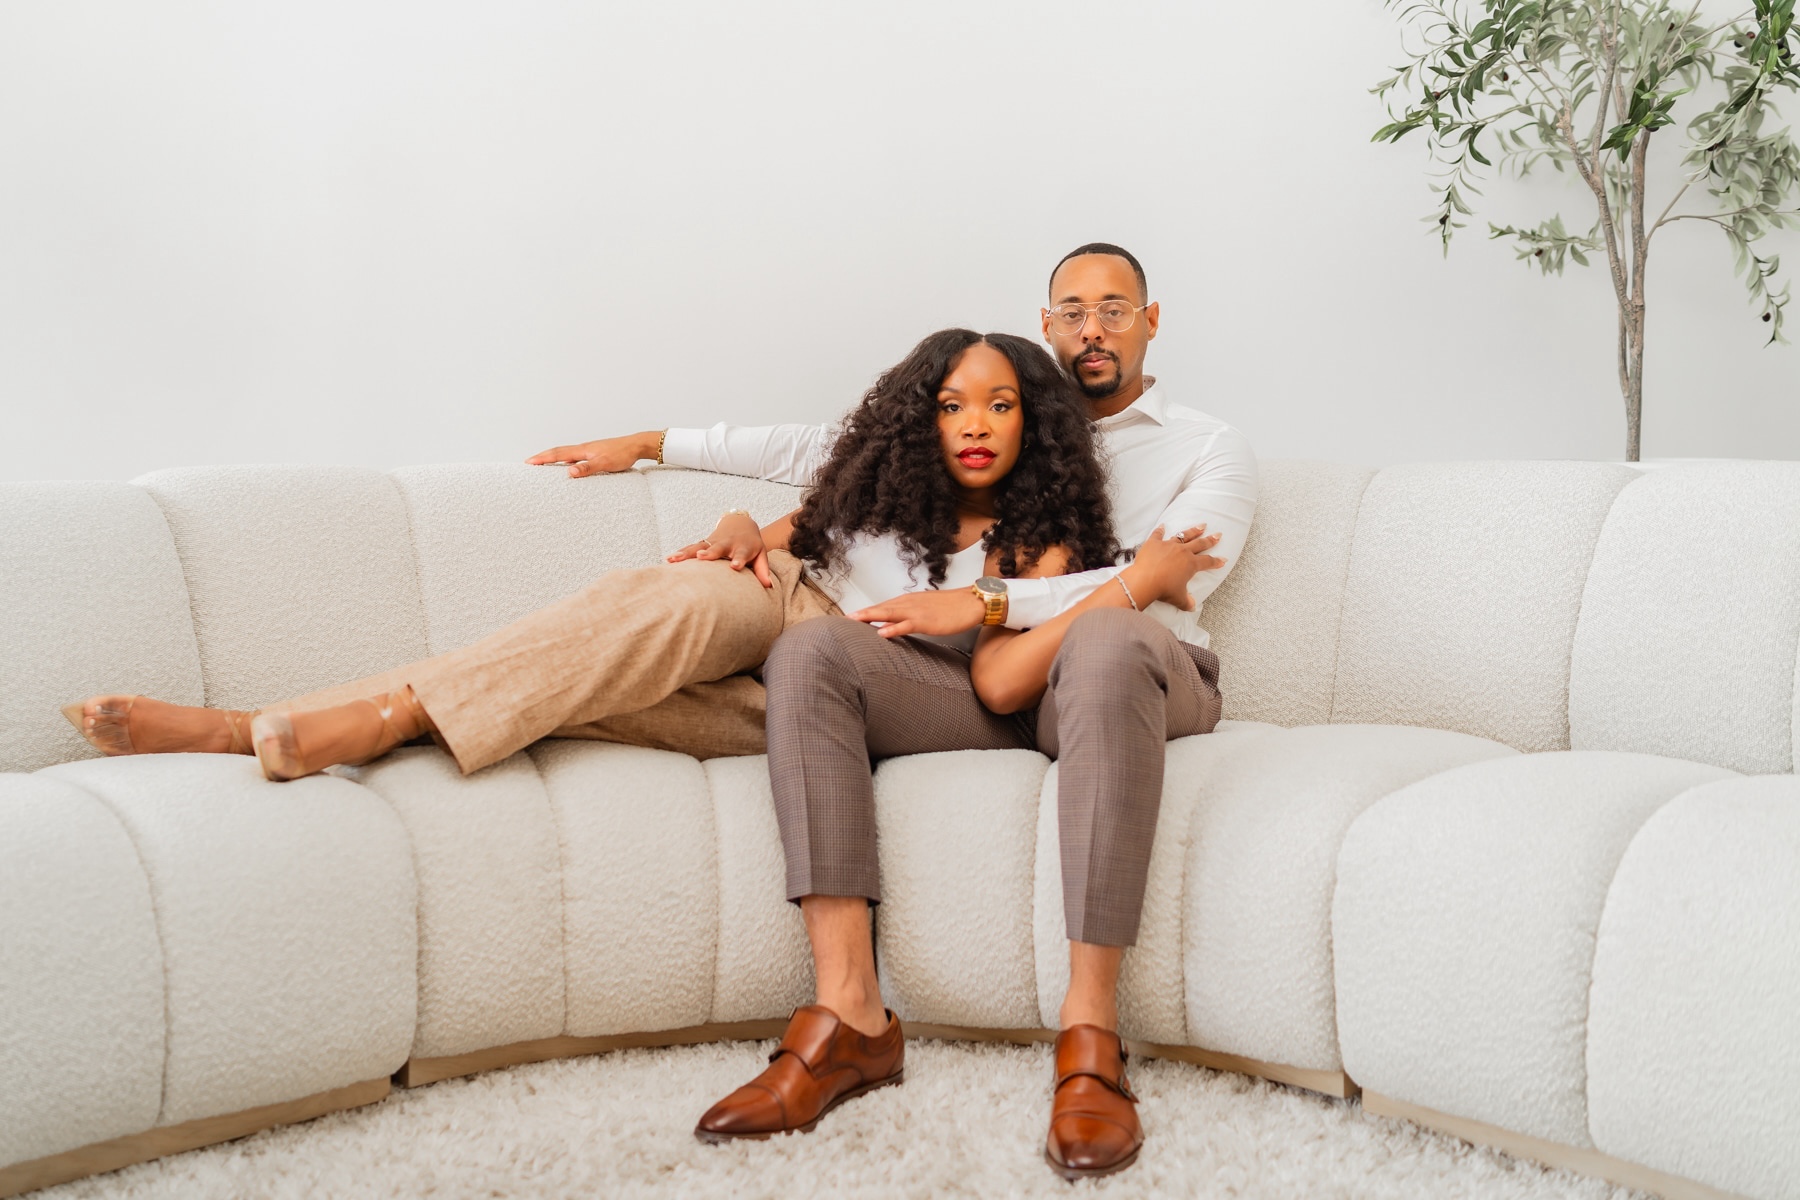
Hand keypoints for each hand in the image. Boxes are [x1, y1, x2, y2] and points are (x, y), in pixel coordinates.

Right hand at [526, 431, 661, 477]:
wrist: (636, 445)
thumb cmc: (622, 453)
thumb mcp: (604, 463)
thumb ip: (587, 468)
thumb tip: (568, 472)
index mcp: (582, 449)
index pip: (557, 454)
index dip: (542, 458)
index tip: (528, 462)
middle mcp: (583, 448)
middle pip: (558, 452)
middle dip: (543, 457)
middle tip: (529, 462)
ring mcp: (589, 450)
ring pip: (566, 454)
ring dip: (553, 458)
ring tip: (542, 463)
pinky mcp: (595, 453)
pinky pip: (575, 457)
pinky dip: (565, 460)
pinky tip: (567, 466)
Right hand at [667, 513, 773, 586]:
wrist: (740, 524)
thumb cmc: (751, 545)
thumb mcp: (760, 554)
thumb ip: (762, 570)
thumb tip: (768, 586)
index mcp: (742, 547)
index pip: (741, 555)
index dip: (738, 560)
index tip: (735, 567)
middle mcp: (726, 544)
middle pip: (717, 548)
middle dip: (710, 553)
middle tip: (702, 557)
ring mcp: (713, 542)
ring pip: (699, 547)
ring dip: (687, 553)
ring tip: (675, 559)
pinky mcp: (703, 543)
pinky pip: (690, 548)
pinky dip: (680, 553)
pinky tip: (669, 559)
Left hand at [848, 589, 985, 638]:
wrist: (972, 602)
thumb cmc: (952, 608)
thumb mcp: (926, 610)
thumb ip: (908, 616)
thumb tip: (893, 625)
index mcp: (908, 601)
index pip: (882, 606)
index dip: (865, 612)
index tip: (849, 618)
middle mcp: (909, 603)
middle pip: (880, 608)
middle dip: (861, 614)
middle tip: (842, 619)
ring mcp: (917, 611)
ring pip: (889, 613)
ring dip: (870, 617)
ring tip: (853, 621)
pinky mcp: (927, 621)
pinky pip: (906, 625)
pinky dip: (893, 628)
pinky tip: (881, 632)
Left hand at [1125, 525, 1225, 610]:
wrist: (1144, 580)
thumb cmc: (1163, 590)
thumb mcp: (1178, 599)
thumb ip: (1187, 602)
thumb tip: (1192, 607)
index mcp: (1191, 564)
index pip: (1207, 562)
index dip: (1216, 561)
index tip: (1223, 559)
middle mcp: (1182, 552)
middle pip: (1200, 544)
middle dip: (1210, 540)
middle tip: (1218, 535)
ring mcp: (1168, 545)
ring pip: (1183, 535)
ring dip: (1193, 531)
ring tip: (1201, 526)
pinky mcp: (1154, 543)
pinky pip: (1158, 534)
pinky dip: (1160, 530)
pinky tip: (1163, 526)